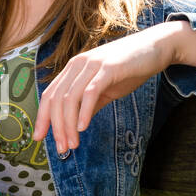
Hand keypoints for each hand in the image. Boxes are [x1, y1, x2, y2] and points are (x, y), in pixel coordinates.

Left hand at [32, 24, 176, 154]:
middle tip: (61, 148)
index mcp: (73, 68)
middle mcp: (78, 64)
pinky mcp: (108, 68)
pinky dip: (84, 111)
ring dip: (68, 124)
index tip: (39, 138)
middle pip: (57, 99)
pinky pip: (90, 92)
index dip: (42, 117)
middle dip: (56, 127)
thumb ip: (89, 104)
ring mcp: (92, 64)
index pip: (50, 95)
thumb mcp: (105, 89)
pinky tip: (83, 127)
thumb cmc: (130, 68)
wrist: (156, 47)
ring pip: (70, 98)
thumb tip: (75, 125)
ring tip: (72, 144)